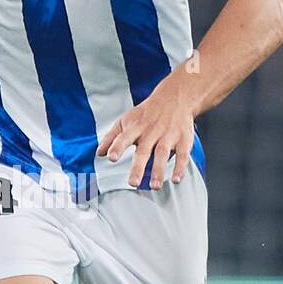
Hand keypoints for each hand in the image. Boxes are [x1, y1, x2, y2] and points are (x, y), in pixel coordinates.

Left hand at [97, 74, 196, 188]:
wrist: (175, 97)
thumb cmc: (147, 113)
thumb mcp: (126, 120)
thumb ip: (111, 137)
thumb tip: (99, 153)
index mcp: (136, 127)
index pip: (124, 137)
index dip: (117, 147)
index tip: (111, 157)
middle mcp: (152, 132)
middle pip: (144, 150)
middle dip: (138, 167)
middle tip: (132, 183)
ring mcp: (168, 135)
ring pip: (163, 153)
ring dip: (159, 170)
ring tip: (155, 186)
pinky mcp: (183, 140)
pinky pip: (183, 155)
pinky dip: (180, 167)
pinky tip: (176, 179)